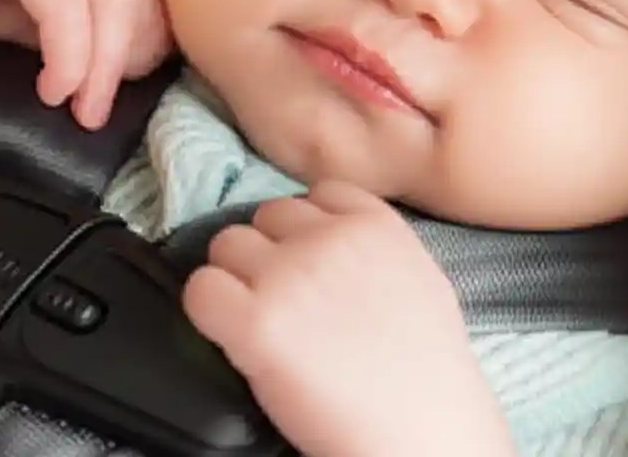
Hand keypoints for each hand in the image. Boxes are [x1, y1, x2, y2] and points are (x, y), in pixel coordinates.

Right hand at [0, 0, 171, 128]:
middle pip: (142, 5)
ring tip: (78, 107)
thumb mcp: (69, 15)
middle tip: (97, 111)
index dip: (151, 52)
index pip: (161, 0)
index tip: (129, 91)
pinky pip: (66, 11)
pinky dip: (67, 58)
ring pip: (111, 7)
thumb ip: (109, 31)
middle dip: (124, 66)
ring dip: (98, 69)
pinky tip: (52, 88)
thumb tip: (149, 66)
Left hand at [183, 182, 516, 456]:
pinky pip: (200, 290)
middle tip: (285, 303)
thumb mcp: (419, 281)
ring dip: (236, 280)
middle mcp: (329, 239)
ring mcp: (289, 277)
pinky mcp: (255, 323)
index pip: (316, 194)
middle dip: (270, 255)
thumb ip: (374, 247)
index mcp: (376, 225)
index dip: (305, 231)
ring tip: (263, 322)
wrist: (421, 433)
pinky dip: (208, 312)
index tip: (309, 264)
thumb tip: (328, 235)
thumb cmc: (426, 375)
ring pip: (226, 246)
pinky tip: (234, 337)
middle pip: (266, 218)